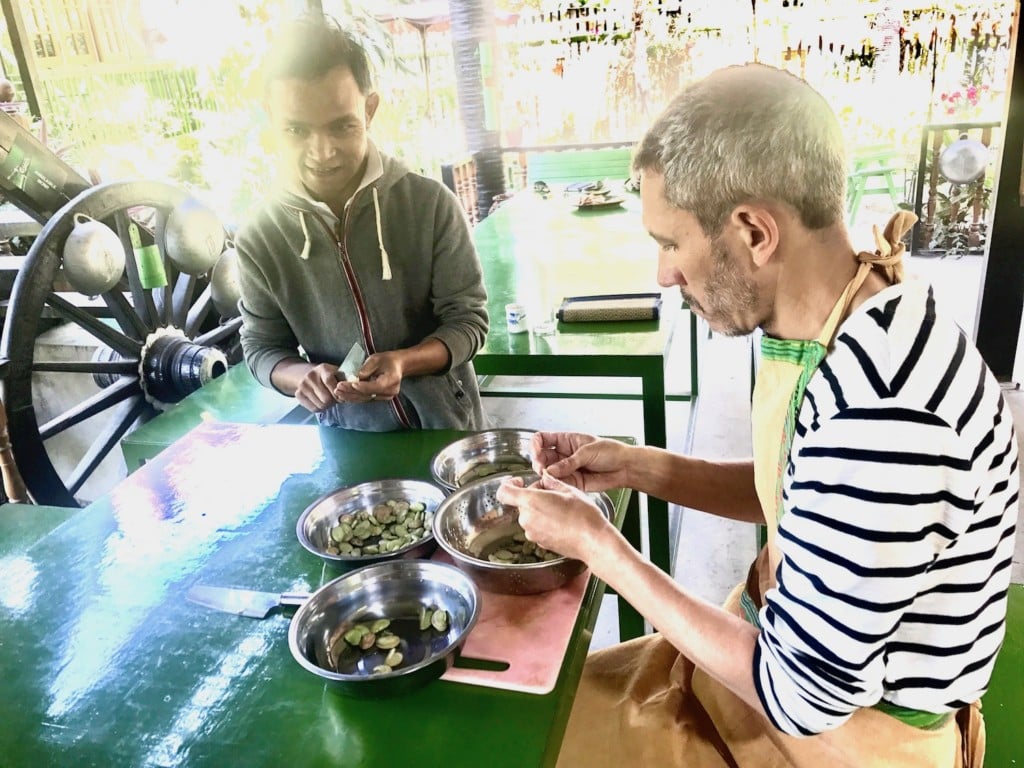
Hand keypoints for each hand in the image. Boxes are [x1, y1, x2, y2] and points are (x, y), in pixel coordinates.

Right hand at [294, 363, 345, 412]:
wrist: (308, 375)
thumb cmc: (329, 376)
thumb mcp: (337, 373)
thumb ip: (345, 380)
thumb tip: (351, 390)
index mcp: (323, 368)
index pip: (329, 381)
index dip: (338, 393)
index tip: (342, 397)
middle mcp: (310, 376)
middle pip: (326, 398)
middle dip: (334, 401)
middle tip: (336, 399)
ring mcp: (303, 385)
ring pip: (320, 405)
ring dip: (328, 406)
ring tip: (329, 400)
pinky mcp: (298, 394)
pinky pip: (313, 409)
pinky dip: (320, 408)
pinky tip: (321, 402)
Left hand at [332, 351, 401, 402]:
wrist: (398, 366)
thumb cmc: (388, 360)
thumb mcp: (377, 359)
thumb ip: (367, 368)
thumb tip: (357, 376)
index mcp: (391, 380)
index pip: (374, 386)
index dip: (360, 386)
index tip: (348, 384)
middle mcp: (390, 392)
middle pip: (368, 394)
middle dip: (351, 391)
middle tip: (338, 388)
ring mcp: (385, 397)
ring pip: (365, 398)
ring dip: (350, 396)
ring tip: (337, 392)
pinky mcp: (380, 398)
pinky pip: (366, 398)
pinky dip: (354, 397)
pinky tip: (344, 395)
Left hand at [496, 473, 613, 563]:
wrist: (593, 541)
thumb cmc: (583, 515)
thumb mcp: (569, 490)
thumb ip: (552, 482)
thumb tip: (546, 478)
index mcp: (530, 502)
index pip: (504, 492)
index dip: (509, 484)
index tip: (519, 482)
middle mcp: (527, 519)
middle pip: (521, 503)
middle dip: (533, 496)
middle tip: (552, 493)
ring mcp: (533, 533)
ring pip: (529, 516)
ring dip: (540, 509)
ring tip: (560, 507)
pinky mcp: (540, 543)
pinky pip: (537, 528)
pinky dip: (544, 522)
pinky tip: (562, 520)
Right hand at [530, 431, 631, 492]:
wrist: (624, 467)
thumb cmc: (611, 452)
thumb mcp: (588, 451)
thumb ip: (569, 462)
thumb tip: (551, 470)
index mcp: (566, 440)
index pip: (542, 439)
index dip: (535, 445)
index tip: (535, 453)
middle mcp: (563, 455)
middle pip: (541, 457)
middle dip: (539, 463)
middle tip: (543, 469)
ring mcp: (566, 469)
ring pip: (547, 473)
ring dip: (545, 476)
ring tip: (549, 478)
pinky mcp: (571, 482)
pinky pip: (557, 484)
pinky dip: (554, 486)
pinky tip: (555, 486)